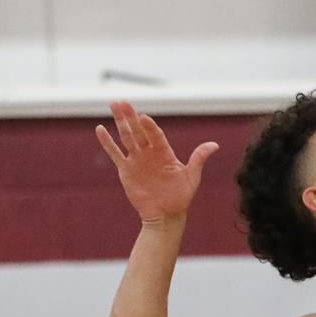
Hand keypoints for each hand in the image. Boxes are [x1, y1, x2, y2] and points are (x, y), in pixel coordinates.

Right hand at [95, 100, 219, 224]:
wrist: (166, 215)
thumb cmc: (180, 197)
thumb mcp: (191, 178)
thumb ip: (198, 159)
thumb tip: (215, 145)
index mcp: (165, 152)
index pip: (156, 135)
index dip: (150, 127)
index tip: (143, 117)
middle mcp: (149, 152)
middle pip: (139, 131)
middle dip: (130, 116)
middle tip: (122, 101)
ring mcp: (137, 160)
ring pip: (126, 137)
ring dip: (120, 122)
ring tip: (114, 105)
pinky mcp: (126, 170)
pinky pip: (115, 154)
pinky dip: (107, 143)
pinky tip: (100, 129)